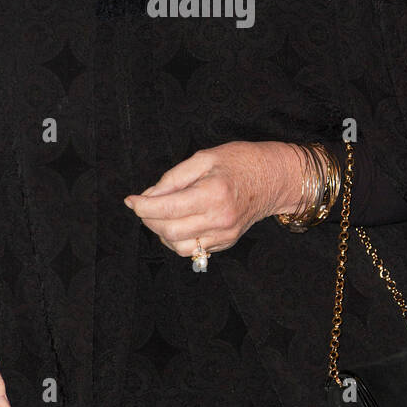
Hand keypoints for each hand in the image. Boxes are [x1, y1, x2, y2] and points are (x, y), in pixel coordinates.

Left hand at [123, 140, 305, 258]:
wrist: (274, 178)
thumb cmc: (240, 162)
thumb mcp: (204, 158)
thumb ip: (173, 178)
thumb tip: (148, 195)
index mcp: (212, 194)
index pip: (166, 209)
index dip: (142, 206)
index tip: (131, 200)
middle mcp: (219, 219)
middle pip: (168, 231)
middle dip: (149, 219)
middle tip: (144, 205)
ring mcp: (224, 235)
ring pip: (178, 246)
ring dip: (161, 233)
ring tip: (161, 215)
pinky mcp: (226, 243)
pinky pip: (193, 249)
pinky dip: (179, 239)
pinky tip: (179, 222)